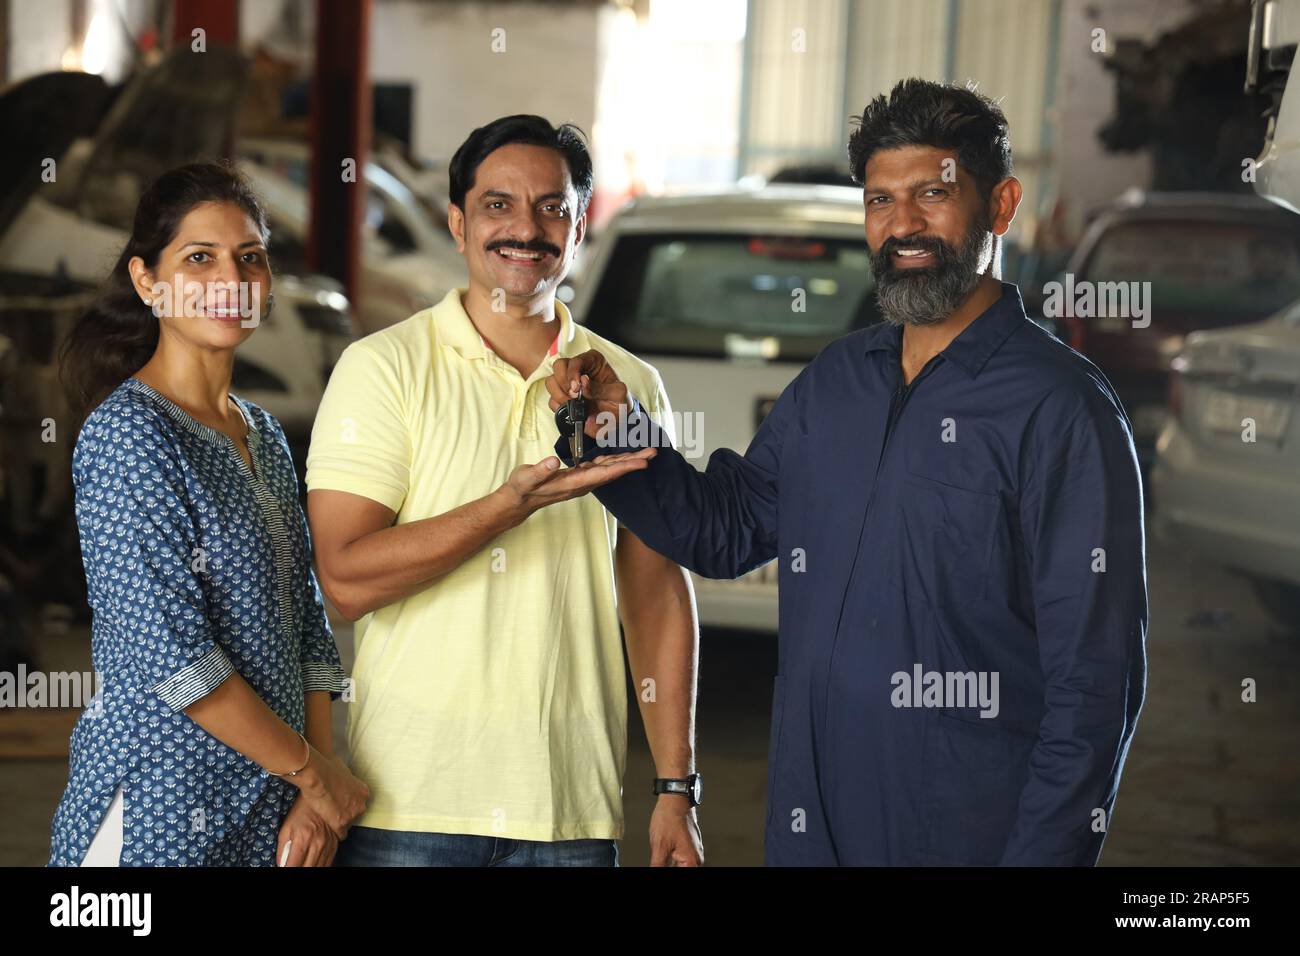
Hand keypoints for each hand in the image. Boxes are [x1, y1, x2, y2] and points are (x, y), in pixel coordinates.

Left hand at [276, 795, 338, 866]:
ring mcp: (329, 845)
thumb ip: (282, 849)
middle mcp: (318, 844)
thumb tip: (281, 865)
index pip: (293, 866)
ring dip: (309, 868)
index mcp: (303, 840)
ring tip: (302, 863)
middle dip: (298, 869)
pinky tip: (312, 863)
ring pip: (319, 868)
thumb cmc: (301, 811)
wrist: (322, 797)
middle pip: (307, 869)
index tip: (284, 867)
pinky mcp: (335, 845)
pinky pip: (328, 863)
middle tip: (293, 864)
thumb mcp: (286, 829)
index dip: (287, 869)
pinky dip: (319, 865)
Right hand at [294, 750, 368, 840]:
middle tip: (332, 810)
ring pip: (347, 824)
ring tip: (327, 817)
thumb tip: (342, 782)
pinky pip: (341, 833)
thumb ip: (347, 783)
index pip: (357, 804)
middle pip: (354, 815)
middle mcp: (361, 804)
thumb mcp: (344, 773)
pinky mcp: (341, 823)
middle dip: (344, 813)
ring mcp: (352, 815)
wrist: (318, 775)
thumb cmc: (328, 768)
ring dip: (338, 821)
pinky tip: (329, 827)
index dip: (347, 805)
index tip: (339, 805)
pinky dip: (335, 832)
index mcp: (363, 792)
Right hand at [497, 449, 656, 519]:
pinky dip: (614, 460)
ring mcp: (581, 480)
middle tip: (653, 452)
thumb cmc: (522, 489)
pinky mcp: (578, 475)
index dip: (624, 467)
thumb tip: (552, 461)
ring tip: (645, 453)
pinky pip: (601, 467)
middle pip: (613, 471)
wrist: (519, 501)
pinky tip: (622, 455)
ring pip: (609, 469)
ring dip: (627, 461)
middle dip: (634, 463)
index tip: (642, 463)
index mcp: (573, 483)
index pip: (603, 474)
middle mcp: (582, 483)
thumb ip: (539, 471)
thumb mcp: (526, 478)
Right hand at [546, 349, 632, 439]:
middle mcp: (578, 368)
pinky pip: (551, 399)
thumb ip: (602, 389)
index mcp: (593, 360)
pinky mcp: (562, 396)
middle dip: (564, 383)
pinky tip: (570, 410)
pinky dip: (559, 406)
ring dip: (559, 395)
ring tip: (572, 404)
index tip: (576, 387)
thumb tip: (584, 386)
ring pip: (551, 382)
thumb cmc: (619, 400)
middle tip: (573, 396)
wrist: (616, 417)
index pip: (576, 360)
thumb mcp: (618, 394)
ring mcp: (567, 382)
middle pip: (559, 366)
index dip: (573, 372)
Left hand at [649, 795, 703, 866]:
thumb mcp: (659, 847)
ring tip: (661, 856)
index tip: (660, 864)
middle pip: (683, 870)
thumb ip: (657, 866)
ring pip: (682, 866)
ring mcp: (694, 851)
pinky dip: (674, 862)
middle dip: (669, 866)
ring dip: (671, 864)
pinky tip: (664, 858)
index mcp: (691, 862)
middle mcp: (696, 859)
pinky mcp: (690, 846)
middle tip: (659, 860)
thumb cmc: (669, 818)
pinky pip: (683, 860)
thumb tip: (653, 873)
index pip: (682, 875)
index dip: (668, 871)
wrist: (675, 799)